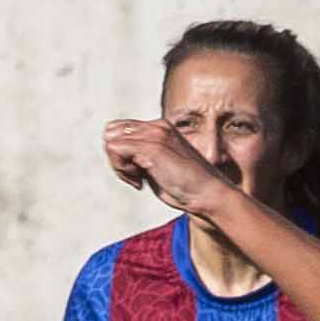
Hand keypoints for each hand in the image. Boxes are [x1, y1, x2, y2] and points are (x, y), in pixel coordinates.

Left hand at [103, 118, 237, 215]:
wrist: (208, 193)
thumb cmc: (185, 187)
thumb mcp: (159, 166)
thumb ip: (141, 157)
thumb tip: (117, 157)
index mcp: (159, 128)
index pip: (120, 130)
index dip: (121, 153)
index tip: (136, 172)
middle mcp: (156, 126)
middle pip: (112, 133)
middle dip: (116, 157)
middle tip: (134, 175)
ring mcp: (154, 134)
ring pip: (111, 141)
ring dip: (119, 165)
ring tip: (138, 178)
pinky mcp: (152, 147)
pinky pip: (115, 150)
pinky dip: (122, 170)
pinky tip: (141, 182)